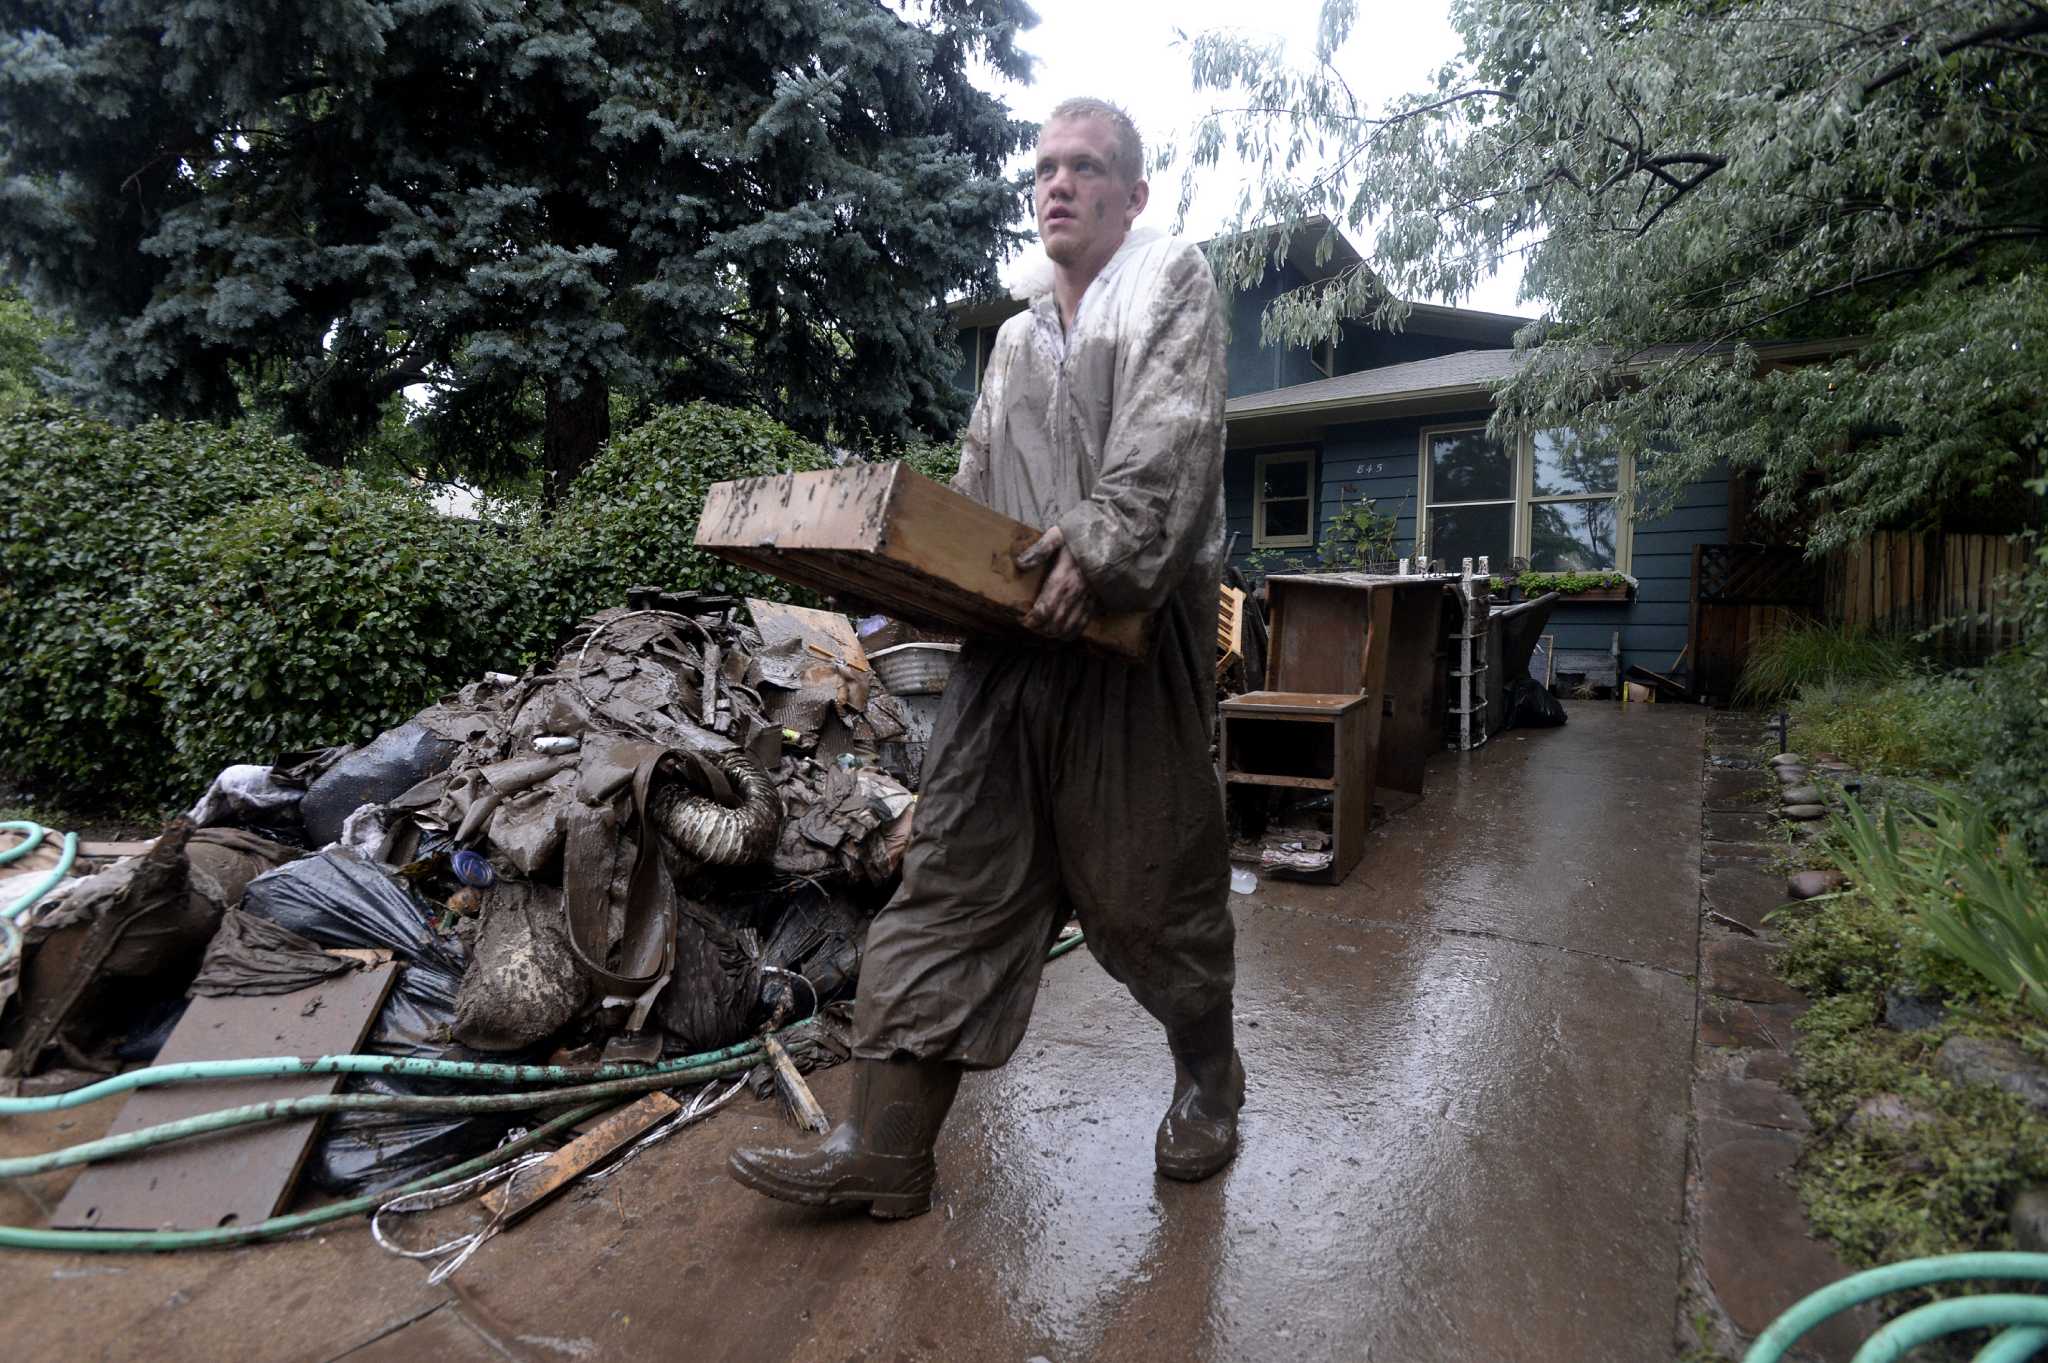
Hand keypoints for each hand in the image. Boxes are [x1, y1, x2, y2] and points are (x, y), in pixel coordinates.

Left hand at [1017, 526, 1096, 640]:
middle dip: (1040, 629)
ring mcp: (1088, 599)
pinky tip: (1062, 632)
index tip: (1023, 620)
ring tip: (1043, 631)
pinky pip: (1083, 624)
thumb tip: (1020, 563)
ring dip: (1053, 634)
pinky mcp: (1097, 601)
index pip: (1044, 609)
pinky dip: (1070, 633)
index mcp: (1063, 578)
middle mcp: (1076, 593)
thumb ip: (1039, 549)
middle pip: (1055, 623)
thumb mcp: (1059, 534)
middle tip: (1029, 626)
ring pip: (1068, 627)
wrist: (1114, 538)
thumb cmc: (1084, 535)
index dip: (1031, 620)